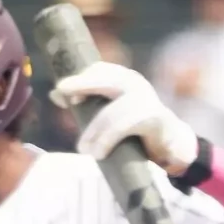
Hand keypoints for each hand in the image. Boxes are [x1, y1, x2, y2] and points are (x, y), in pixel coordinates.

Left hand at [50, 61, 199, 173]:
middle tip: (62, 91)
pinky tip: (98, 153)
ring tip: (84, 149)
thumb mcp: (105, 111)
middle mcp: (135, 84)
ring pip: (113, 110)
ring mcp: (146, 98)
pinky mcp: (153, 117)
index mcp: (123, 79)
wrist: (168, 141)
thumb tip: (55, 92)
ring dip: (94, 131)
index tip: (61, 90)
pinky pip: (125, 126)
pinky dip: (108, 140)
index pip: (99, 70)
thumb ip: (84, 102)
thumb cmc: (132, 126)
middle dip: (82, 84)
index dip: (80, 78)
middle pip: (107, 80)